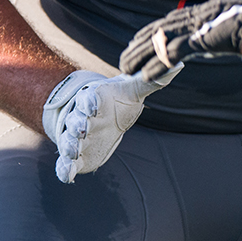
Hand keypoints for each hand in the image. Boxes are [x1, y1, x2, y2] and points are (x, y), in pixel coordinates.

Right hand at [42, 66, 179, 182]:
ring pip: (68, 141)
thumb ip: (149, 82)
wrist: (98, 115)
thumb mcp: (131, 91)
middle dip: (77, 126)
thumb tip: (177, 65)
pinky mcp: (75, 157)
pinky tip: (67, 175)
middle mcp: (81, 119)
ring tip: (72, 151)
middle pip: (76, 121)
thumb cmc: (116, 101)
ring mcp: (75, 138)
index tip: (92, 104)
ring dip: (69, 146)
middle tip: (81, 129)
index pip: (87, 98)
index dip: (89, 102)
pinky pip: (65, 163)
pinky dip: (65, 170)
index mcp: (92, 100)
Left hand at [121, 0, 241, 93]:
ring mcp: (200, 24)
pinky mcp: (203, 36)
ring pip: (160, 39)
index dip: (158, 32)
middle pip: (162, 28)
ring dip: (140, 54)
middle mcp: (202, 15)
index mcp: (211, 13)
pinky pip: (173, 53)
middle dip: (140, 43)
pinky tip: (143, 75)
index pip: (177, 21)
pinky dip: (156, 64)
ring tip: (124, 68)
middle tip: (125, 57)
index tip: (144, 41)